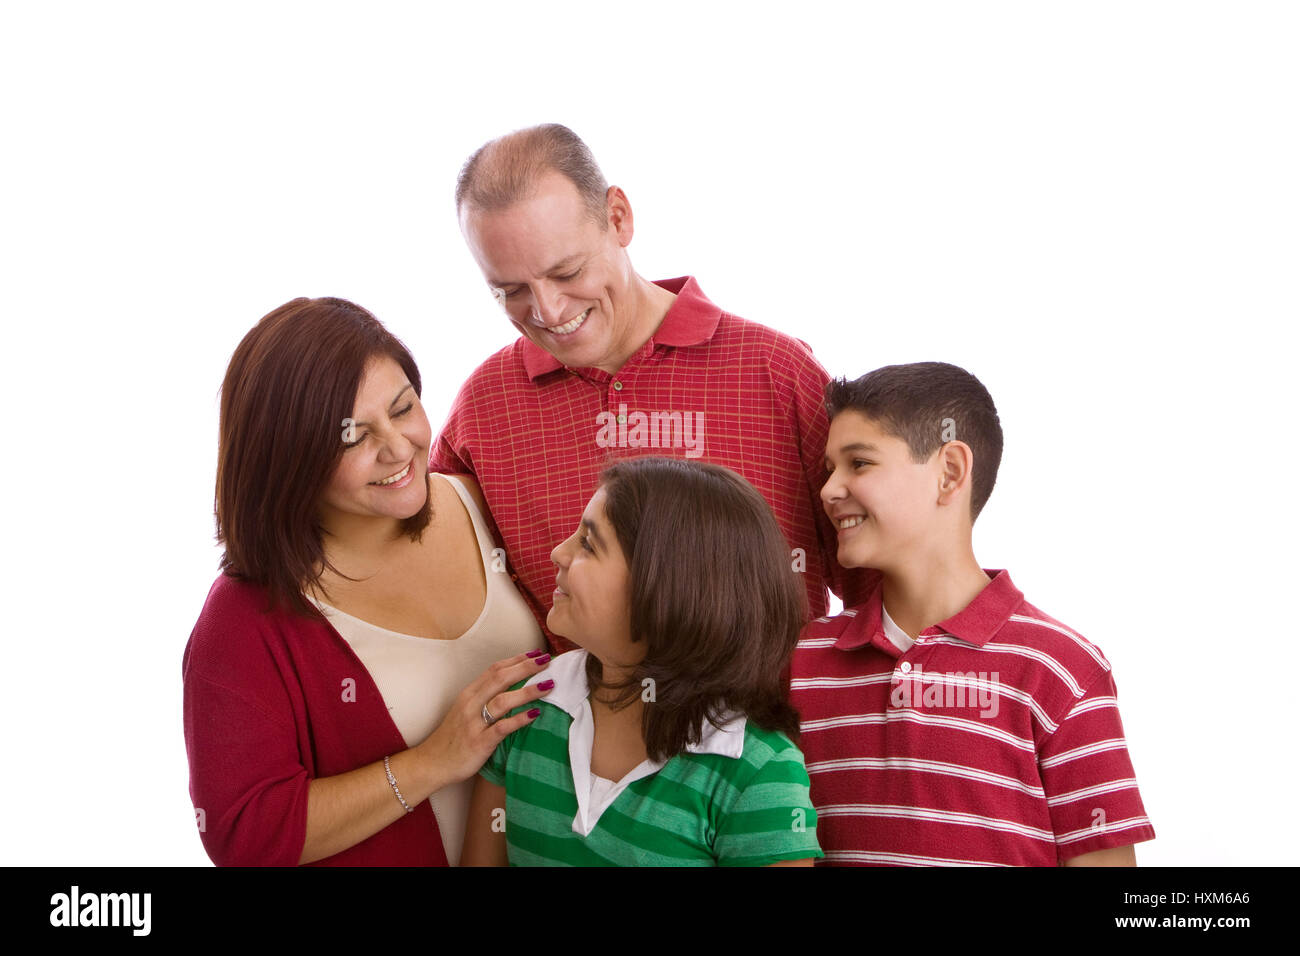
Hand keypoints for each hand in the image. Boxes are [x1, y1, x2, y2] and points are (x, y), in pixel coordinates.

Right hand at [417, 650, 552, 787]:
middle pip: (501, 678)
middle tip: (547, 660)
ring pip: (503, 700)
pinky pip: (502, 728)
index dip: (516, 660)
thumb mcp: (465, 711)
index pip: (495, 669)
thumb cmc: (453, 737)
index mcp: (469, 693)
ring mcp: (474, 723)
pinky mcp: (479, 742)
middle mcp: (471, 704)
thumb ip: (484, 698)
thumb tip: (512, 687)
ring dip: (528, 691)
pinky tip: (535, 714)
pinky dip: (519, 719)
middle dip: (526, 667)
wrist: (432, 763)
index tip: (536, 653)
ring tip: (548, 685)